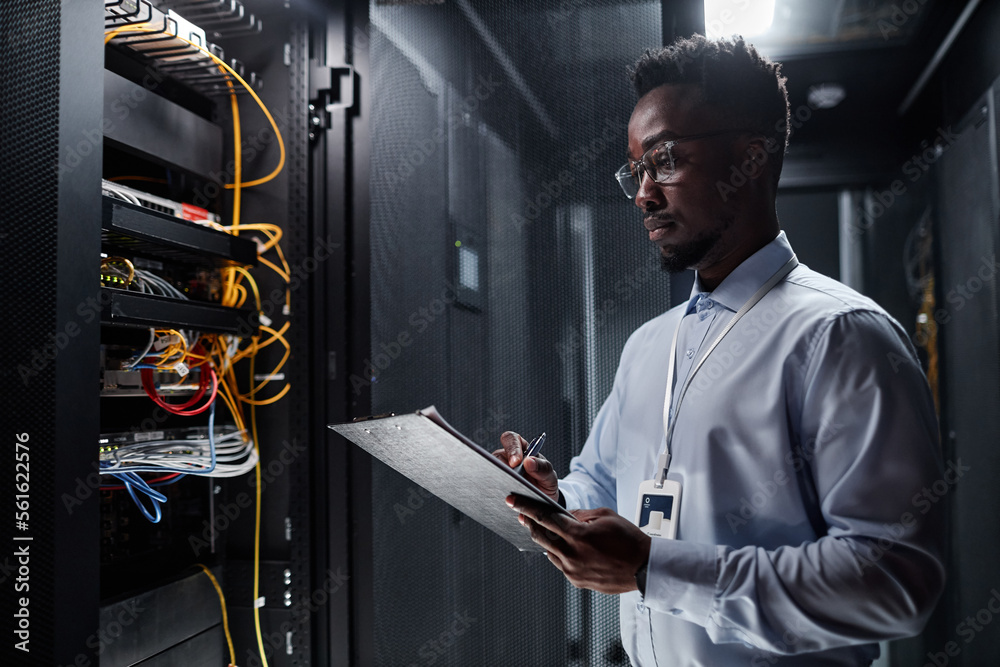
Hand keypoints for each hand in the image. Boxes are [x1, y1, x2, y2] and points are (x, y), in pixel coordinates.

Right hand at [492, 431, 559, 502]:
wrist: (542, 501)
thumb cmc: (545, 483)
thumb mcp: (549, 476)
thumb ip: (543, 468)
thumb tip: (529, 461)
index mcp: (521, 449)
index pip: (511, 439)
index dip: (511, 447)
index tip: (515, 462)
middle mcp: (507, 458)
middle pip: (496, 456)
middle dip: (500, 466)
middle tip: (508, 479)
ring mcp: (499, 472)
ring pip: (490, 471)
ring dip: (496, 480)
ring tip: (504, 491)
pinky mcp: (495, 486)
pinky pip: (489, 486)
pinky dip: (494, 492)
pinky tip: (501, 500)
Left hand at [506, 494, 650, 594]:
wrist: (644, 567)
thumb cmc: (629, 540)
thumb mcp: (605, 515)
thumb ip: (580, 514)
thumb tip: (564, 514)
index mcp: (578, 535)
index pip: (544, 518)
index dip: (526, 508)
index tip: (513, 501)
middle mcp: (572, 555)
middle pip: (540, 536)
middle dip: (529, 523)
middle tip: (521, 514)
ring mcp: (573, 571)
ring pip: (548, 552)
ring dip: (543, 539)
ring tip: (541, 528)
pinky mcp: (577, 581)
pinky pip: (560, 564)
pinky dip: (557, 553)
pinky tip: (560, 545)